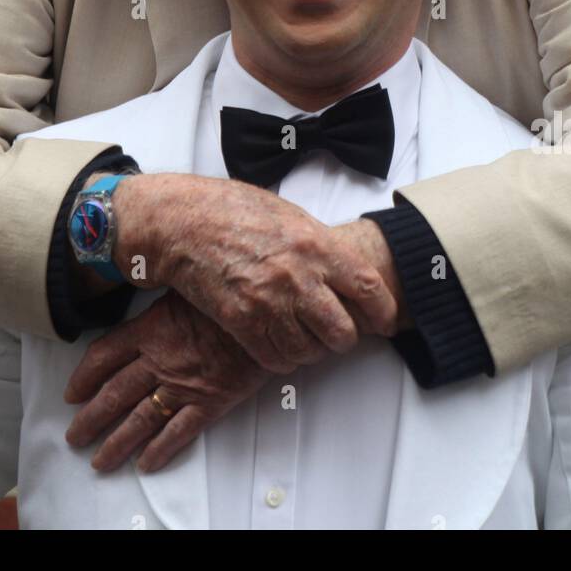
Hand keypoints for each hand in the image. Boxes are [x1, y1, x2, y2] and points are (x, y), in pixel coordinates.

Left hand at [64, 288, 271, 472]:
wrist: (267, 313)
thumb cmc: (227, 292)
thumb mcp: (185, 282)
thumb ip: (161, 288)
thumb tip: (139, 274)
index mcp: (150, 329)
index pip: (104, 356)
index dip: (84, 377)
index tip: (72, 393)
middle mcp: (159, 361)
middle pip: (114, 395)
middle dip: (91, 419)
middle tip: (75, 437)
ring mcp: (183, 385)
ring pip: (140, 420)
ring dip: (116, 444)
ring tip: (100, 462)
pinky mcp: (210, 402)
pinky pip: (178, 433)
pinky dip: (160, 451)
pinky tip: (145, 464)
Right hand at [117, 175, 399, 371]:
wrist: (184, 221)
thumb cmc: (234, 210)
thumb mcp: (289, 216)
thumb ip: (319, 245)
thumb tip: (343, 269)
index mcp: (316, 244)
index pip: (369, 288)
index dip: (384, 313)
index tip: (385, 323)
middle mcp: (298, 275)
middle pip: (343, 332)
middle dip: (343, 338)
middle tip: (336, 335)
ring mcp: (269, 301)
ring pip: (310, 352)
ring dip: (309, 350)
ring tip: (301, 335)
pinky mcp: (242, 321)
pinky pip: (276, 359)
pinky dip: (280, 358)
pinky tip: (276, 341)